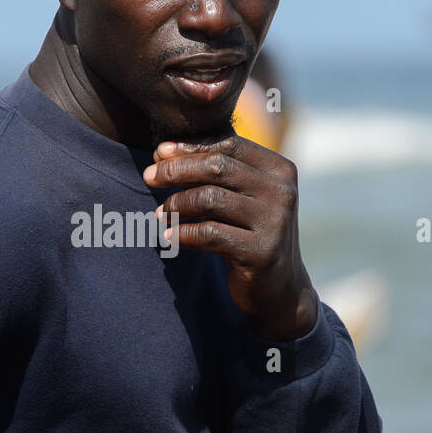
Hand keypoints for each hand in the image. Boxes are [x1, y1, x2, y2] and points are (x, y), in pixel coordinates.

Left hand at [143, 135, 316, 341]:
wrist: (280, 288)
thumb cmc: (250, 234)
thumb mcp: (240, 199)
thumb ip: (213, 174)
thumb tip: (162, 153)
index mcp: (279, 170)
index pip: (229, 145)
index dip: (190, 147)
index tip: (159, 154)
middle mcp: (282, 192)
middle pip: (217, 167)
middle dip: (176, 170)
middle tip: (149, 178)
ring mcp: (274, 222)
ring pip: (210, 198)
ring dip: (177, 204)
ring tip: (160, 214)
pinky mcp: (261, 252)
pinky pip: (210, 234)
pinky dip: (183, 233)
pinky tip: (169, 237)